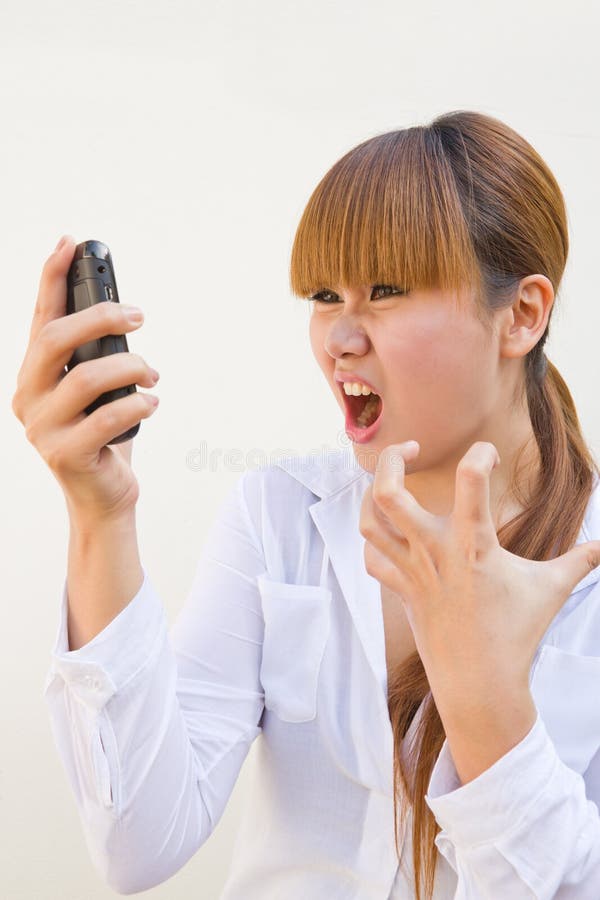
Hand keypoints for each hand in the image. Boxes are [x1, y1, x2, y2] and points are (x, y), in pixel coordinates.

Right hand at [12, 237, 158, 520]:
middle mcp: (27, 397)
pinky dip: (138, 404)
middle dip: (100, 317)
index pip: (39, 318)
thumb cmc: (104, 435)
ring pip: (86, 378)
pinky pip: (108, 418)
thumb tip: (121, 311)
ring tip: (152, 375)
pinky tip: (151, 403)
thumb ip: (96, 356)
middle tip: (138, 314)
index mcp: (33, 375)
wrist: (103, 496)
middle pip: (54, 339)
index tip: (70, 242)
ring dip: (131, 368)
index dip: (51, 277)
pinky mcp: (66, 455)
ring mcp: (42, 429)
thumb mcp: (97, 391)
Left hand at [359, 441, 599, 709]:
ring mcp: (412, 571)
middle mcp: (434, 552)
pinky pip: (373, 557)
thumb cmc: (516, 634)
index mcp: (473, 545)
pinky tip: (391, 533)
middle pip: (388, 493)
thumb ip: (580, 560)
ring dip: (373, 495)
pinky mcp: (401, 589)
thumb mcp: (551, 590)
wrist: (480, 684)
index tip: (490, 455)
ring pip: (369, 523)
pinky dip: (375, 541)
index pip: (470, 480)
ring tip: (392, 481)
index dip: (480, 454)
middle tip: (409, 447)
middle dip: (391, 458)